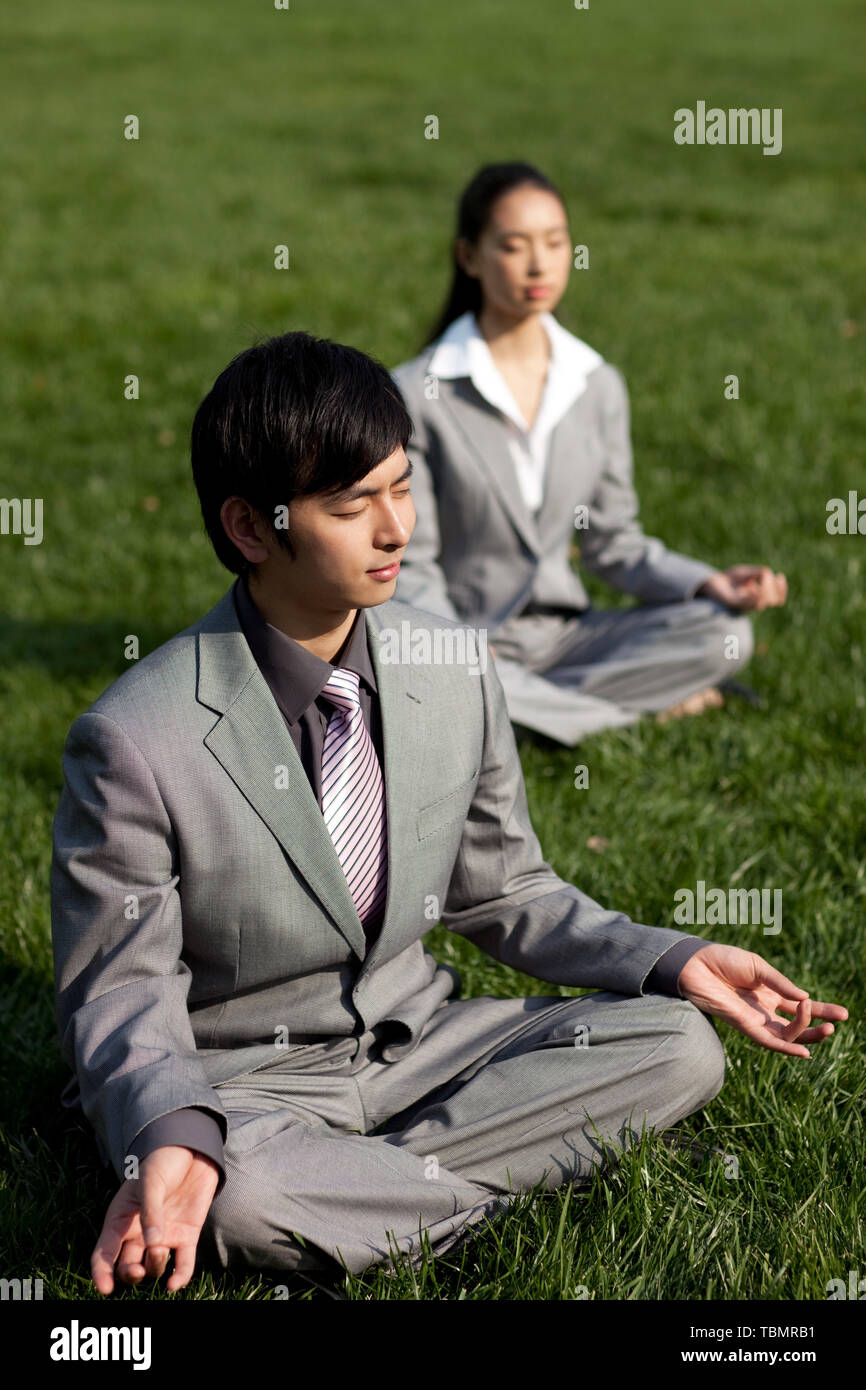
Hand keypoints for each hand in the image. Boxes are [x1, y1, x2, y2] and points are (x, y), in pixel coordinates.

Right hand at [91, 1145, 219, 1293]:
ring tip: (160, 1251)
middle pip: (128, 1266)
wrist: (191, 1149)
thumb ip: (151, 1212)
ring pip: (154, 1267)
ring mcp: (163, 1237)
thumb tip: (154, 1244)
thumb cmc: (161, 1163)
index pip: (104, 1253)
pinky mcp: (186, 1236)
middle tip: (137, 1270)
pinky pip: (182, 1265)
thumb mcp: (151, 1182)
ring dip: (155, 1267)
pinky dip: (180, 1277)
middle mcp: (139, 1234)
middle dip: (130, 1274)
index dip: (101, 1273)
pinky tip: (176, 1285)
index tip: (105, 1288)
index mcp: (121, 1220)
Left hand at [678, 943, 847, 1056]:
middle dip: (819, 1026)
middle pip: (797, 1025)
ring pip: (787, 1035)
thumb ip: (780, 984)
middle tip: (837, 1024)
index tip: (844, 1014)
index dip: (821, 1010)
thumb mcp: (758, 967)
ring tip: (827, 1028)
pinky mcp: (743, 1025)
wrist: (695, 963)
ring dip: (807, 1034)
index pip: (800, 1006)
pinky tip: (805, 1051)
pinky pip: (768, 1042)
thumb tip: (805, 998)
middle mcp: (764, 1009)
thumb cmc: (723, 960)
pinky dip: (786, 1047)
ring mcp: (755, 1019)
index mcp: (770, 993)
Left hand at [697, 565, 786, 610]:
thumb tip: (769, 575)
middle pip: (772, 600)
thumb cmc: (731, 578)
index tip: (780, 576)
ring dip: (763, 591)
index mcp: (759, 598)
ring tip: (755, 583)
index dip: (782, 590)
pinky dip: (751, 596)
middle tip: (762, 576)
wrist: (711, 582)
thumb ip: (760, 573)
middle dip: (772, 587)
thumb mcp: (748, 572)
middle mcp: (753, 604)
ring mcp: (743, 605)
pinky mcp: (731, 603)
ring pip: (761, 603)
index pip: (778, 599)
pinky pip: (744, 603)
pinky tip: (751, 588)